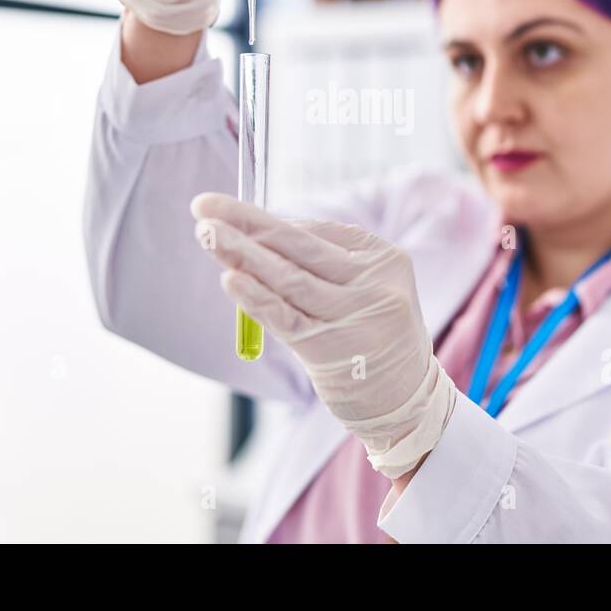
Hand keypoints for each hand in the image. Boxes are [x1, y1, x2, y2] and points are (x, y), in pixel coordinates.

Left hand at [191, 193, 456, 479]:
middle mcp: (373, 284)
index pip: (314, 232)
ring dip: (242, 253)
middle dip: (247, 224)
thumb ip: (325, 264)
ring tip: (207, 234)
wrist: (407, 404)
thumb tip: (261, 234)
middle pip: (298, 246)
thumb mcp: (369, 290)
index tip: (224, 209)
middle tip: (203, 206)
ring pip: (288, 277)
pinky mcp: (331, 351)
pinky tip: (229, 277)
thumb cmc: (374, 338)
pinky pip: (284, 318)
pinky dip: (255, 297)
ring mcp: (354, 317)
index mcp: (384, 259)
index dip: (265, 219)